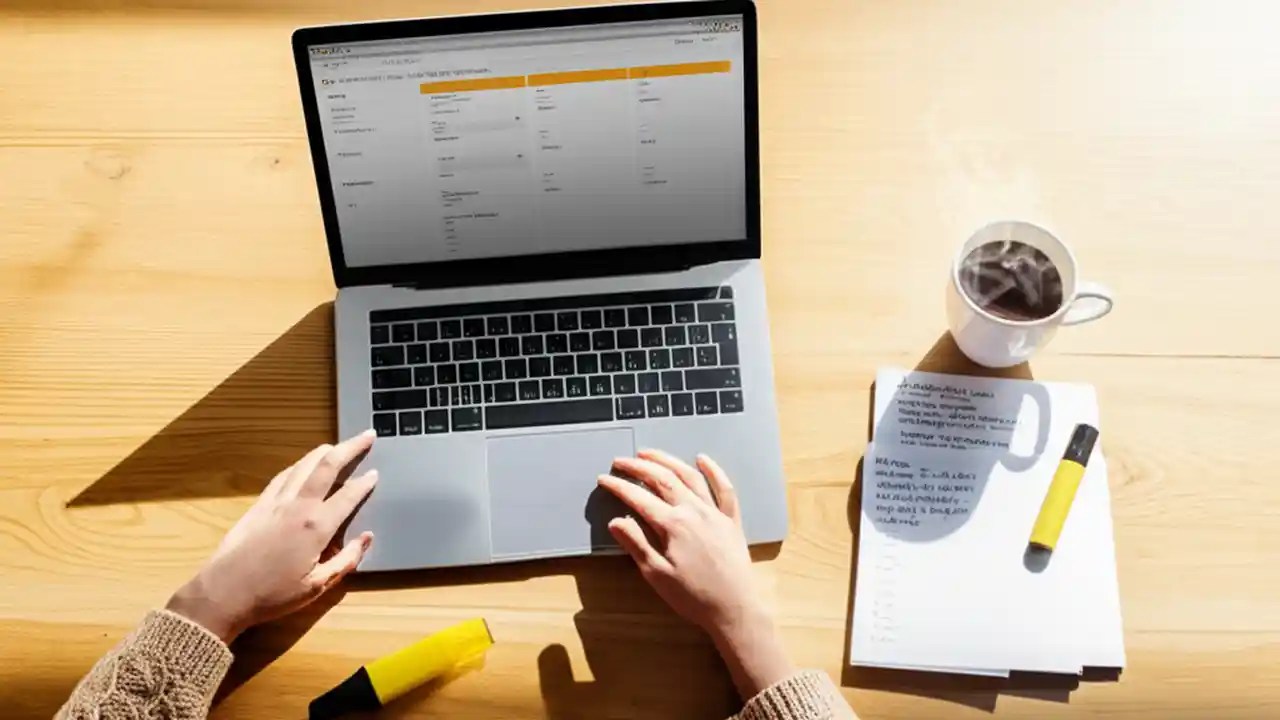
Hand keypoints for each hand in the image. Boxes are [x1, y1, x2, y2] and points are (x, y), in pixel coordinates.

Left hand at [166, 431, 378, 642]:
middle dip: (349, 448)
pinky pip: (283, 476)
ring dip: (324, 451)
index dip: (365, 483)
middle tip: (366, 435)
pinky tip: (303, 464)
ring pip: (303, 465)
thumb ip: (346, 560)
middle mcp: (298, 506)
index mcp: (316, 526)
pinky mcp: (258, 505)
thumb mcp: (317, 586)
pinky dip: (299, 464)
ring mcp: (275, 502)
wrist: (223, 593)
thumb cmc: (273, 595)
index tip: (375, 473)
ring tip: (338, 445)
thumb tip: (366, 538)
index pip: (348, 496)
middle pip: (326, 465)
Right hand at [599, 450, 793, 698]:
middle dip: (639, 467)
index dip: (619, 486)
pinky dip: (713, 471)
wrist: (735, 609)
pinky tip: (702, 459)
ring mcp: (715, 513)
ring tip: (649, 453)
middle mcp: (694, 511)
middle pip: (663, 479)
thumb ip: (636, 544)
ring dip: (668, 461)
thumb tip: (616, 521)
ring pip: (690, 477)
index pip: (639, 498)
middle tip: (621, 461)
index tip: (604, 479)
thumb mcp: (657, 575)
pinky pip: (724, 489)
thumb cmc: (693, 596)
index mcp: (673, 525)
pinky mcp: (731, 520)